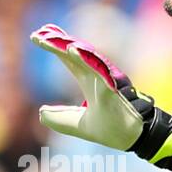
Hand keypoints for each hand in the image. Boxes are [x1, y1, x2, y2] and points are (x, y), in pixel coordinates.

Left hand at [30, 23, 171, 169]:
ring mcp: (105, 79)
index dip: (54, 47)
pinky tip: (72, 49)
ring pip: (84, 57)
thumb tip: (40, 112)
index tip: (36, 36)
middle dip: (57, 41)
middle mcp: (97, 76)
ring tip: (49, 37)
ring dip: (67, 46)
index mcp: (89, 81)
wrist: (134, 139)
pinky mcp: (112, 87)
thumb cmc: (113, 129)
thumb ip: (61, 119)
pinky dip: (86, 58)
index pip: (69, 59)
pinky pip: (98, 69)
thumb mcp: (80, 125)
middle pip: (74, 53)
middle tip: (39, 32)